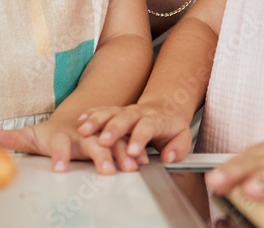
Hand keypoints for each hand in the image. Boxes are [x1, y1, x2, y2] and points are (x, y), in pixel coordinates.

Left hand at [0, 113, 142, 174]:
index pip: (59, 145)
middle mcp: (82, 134)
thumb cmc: (52, 133)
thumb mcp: (32, 135)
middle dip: (100, 156)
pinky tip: (143, 161)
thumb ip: (13, 138)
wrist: (77, 118)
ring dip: (121, 154)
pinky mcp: (113, 137)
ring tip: (130, 166)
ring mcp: (98, 134)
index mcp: (61, 136)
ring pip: (112, 143)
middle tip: (107, 171)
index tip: (60, 168)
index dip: (60, 156)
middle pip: (91, 144)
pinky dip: (135, 152)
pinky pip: (126, 143)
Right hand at [78, 102, 192, 166]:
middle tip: (104, 142)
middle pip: (124, 118)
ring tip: (84, 131)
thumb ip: (177, 148)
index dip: (140, 139)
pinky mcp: (115, 111)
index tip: (133, 152)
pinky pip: (101, 110)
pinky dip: (90, 115)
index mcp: (155, 120)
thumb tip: (167, 157)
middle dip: (113, 130)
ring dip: (96, 121)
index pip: (147, 127)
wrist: (166, 106)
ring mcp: (125, 110)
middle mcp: (138, 113)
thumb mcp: (183, 137)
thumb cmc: (172, 126)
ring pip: (109, 112)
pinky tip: (81, 121)